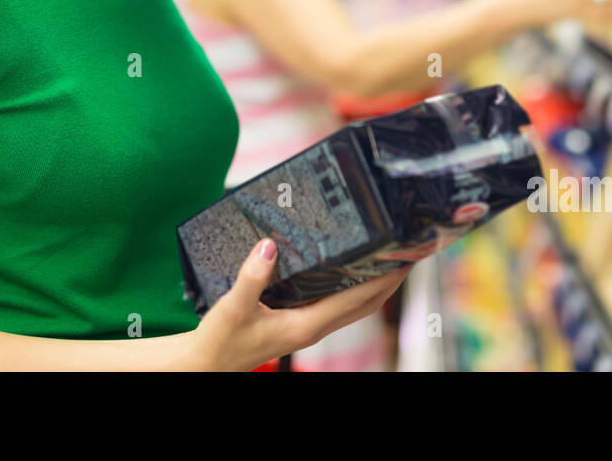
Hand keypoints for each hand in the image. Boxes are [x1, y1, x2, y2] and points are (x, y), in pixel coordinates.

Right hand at [187, 239, 409, 370]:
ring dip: (374, 285)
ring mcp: (308, 328)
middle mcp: (313, 328)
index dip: (385, 278)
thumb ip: (252, 277)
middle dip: (389, 280)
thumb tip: (269, 246)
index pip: (358, 299)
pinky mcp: (298, 324)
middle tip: (406, 251)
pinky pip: (336, 305)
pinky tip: (347, 269)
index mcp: (306, 325)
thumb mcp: (233, 307)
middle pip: (365, 305)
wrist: (205, 365)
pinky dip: (352, 288)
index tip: (404, 256)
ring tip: (386, 256)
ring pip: (354, 306)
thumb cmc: (219, 341)